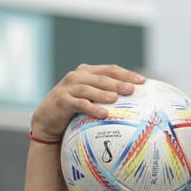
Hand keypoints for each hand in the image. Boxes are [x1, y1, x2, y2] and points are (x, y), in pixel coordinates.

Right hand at [30, 64, 144, 141]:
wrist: (47, 120)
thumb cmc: (74, 110)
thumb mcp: (88, 97)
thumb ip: (104, 93)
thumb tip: (133, 99)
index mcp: (87, 71)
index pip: (110, 70)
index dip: (126, 74)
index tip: (142, 82)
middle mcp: (77, 76)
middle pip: (101, 78)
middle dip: (118, 83)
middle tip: (132, 90)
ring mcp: (67, 87)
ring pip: (89, 89)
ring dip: (103, 94)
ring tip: (116, 99)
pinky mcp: (61, 100)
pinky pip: (78, 103)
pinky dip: (90, 108)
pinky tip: (102, 113)